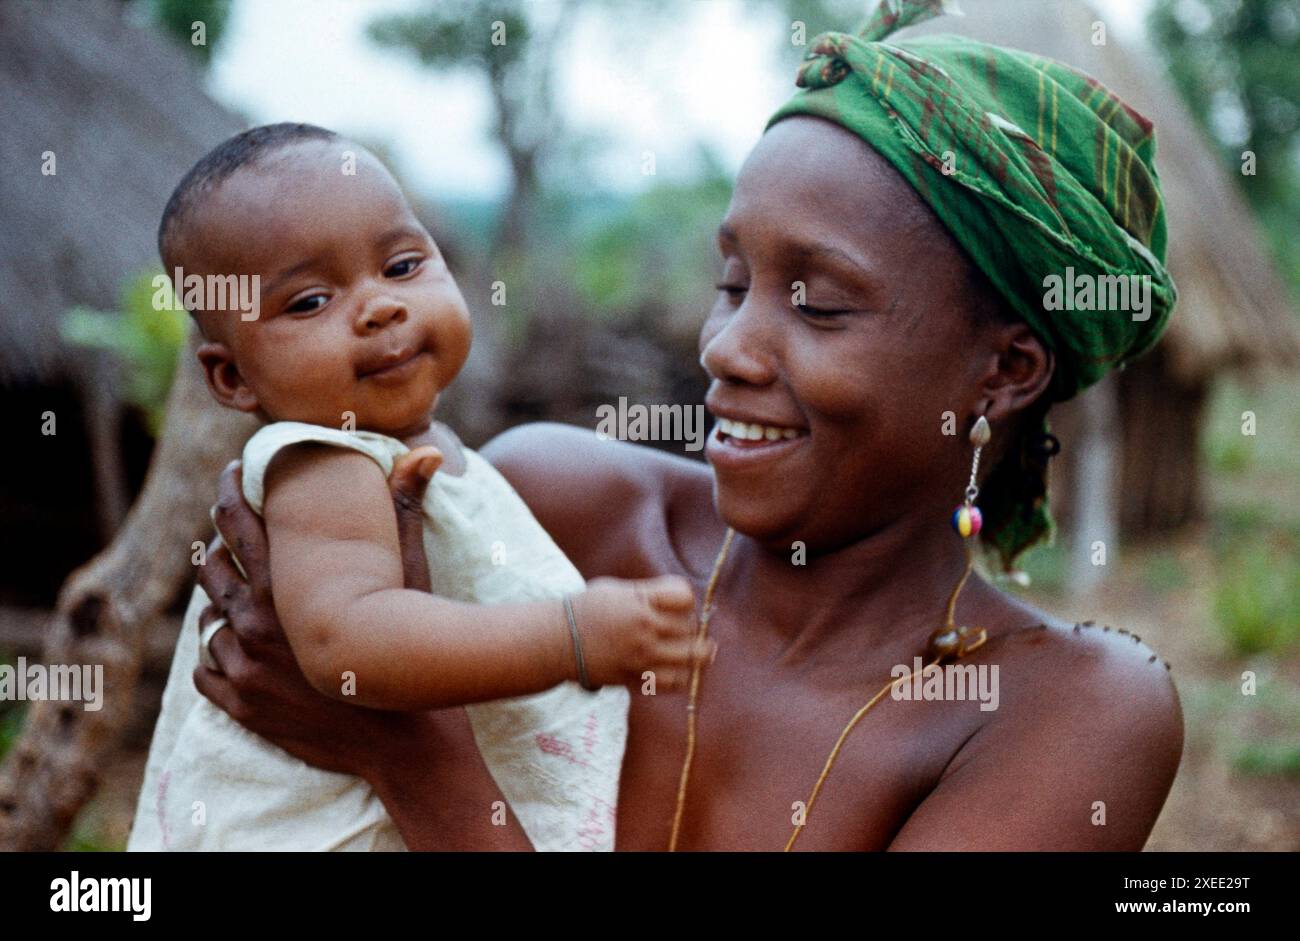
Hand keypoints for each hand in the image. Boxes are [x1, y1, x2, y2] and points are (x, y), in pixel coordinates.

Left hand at [192, 450, 442, 775]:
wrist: (408, 745)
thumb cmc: (412, 653)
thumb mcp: (411, 578)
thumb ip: (406, 512)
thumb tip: (427, 452)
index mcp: (287, 585)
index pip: (238, 521)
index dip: (229, 489)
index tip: (233, 473)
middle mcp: (254, 622)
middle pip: (212, 567)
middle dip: (222, 546)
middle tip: (237, 535)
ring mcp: (243, 668)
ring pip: (207, 619)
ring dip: (220, 603)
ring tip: (240, 595)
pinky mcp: (242, 706)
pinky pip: (205, 670)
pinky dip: (216, 655)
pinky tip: (237, 647)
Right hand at [570, 575, 713, 690]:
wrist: (558, 641)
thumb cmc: (588, 608)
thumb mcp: (617, 588)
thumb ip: (649, 592)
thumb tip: (683, 600)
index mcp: (639, 600)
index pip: (685, 596)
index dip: (686, 600)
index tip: (678, 604)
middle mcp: (644, 627)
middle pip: (690, 626)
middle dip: (692, 625)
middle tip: (683, 627)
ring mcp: (641, 655)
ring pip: (692, 657)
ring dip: (699, 652)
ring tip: (699, 650)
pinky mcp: (636, 677)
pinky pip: (674, 682)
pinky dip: (682, 676)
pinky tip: (679, 669)